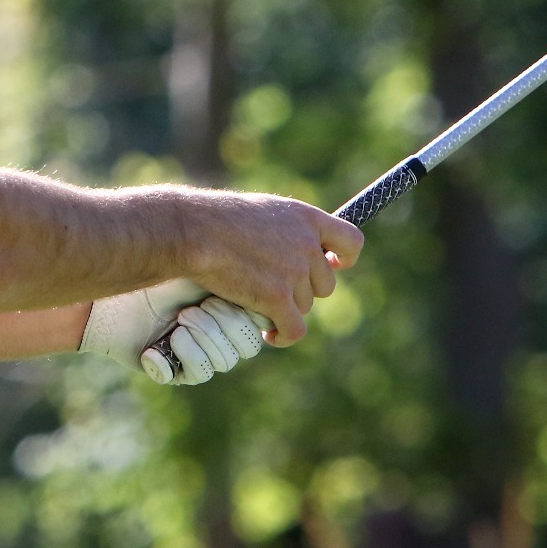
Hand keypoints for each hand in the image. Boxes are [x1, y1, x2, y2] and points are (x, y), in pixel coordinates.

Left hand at [81, 281, 265, 385]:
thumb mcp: (207, 262)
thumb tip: (281, 286)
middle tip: (196, 305)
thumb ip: (244, 272)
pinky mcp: (178, 369)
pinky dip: (187, 352)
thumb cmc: (156, 268)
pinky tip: (168, 337)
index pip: (265, 320)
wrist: (112, 289)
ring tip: (181, 317)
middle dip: (223, 322)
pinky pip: (202, 372)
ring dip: (203, 335)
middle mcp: (219, 331)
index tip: (224, 289)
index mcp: (232, 303)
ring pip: (227, 360)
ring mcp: (199, 352)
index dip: (248, 309)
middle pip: (248, 344)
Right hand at [181, 194, 360, 346]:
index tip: (332, 265)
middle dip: (302, 290)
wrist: (195, 231)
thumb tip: (297, 253)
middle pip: (324, 284)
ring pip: (304, 306)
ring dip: (284, 309)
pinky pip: (295, 330)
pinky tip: (270, 334)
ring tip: (255, 300)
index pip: (351, 242)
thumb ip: (287, 229)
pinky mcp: (278, 298)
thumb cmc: (217, 219)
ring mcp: (295, 272)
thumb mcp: (263, 211)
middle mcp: (307, 245)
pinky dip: (284, 336)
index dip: (344, 258)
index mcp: (306, 218)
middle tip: (273, 288)